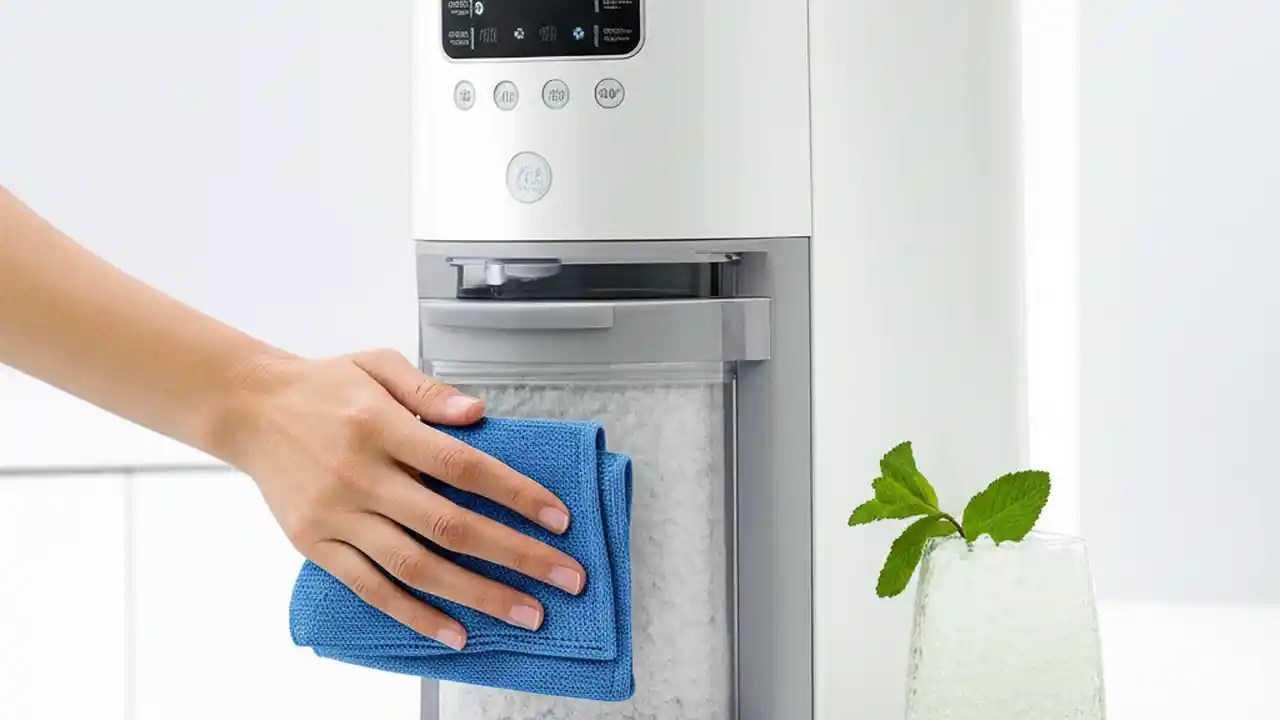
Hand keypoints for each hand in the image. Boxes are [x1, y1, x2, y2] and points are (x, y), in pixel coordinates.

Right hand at [220, 349, 585, 650]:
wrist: (248, 408)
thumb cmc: (324, 385)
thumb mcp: (378, 363)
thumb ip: (429, 389)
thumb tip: (478, 413)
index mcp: (383, 426)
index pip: (463, 466)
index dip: (516, 494)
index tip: (558, 519)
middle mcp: (362, 474)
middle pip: (450, 525)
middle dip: (516, 556)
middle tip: (566, 578)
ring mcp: (338, 515)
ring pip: (416, 566)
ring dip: (477, 595)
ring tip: (526, 614)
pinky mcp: (315, 545)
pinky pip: (370, 588)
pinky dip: (413, 614)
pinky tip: (455, 632)